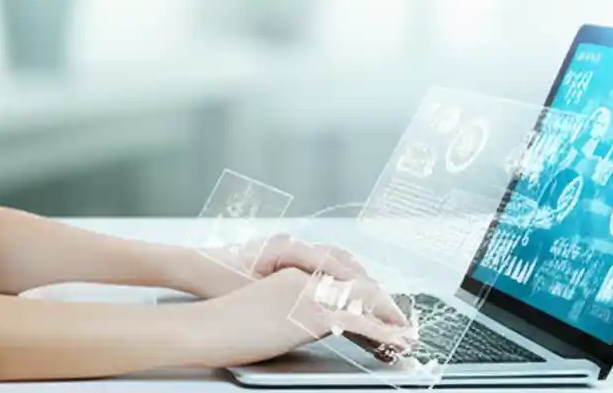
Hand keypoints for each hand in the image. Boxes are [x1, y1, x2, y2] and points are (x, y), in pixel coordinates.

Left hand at [191, 233, 380, 298]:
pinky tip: (351, 297)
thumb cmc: (221, 277)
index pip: (338, 268)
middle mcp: (294, 243)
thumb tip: (329, 305)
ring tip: (377, 306)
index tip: (382, 307)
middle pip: (343, 262)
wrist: (196, 266)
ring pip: (337, 262)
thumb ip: (294, 296)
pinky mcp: (289, 258)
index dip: (364, 289)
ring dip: (358, 283)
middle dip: (369, 288)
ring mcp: (293, 249)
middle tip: (391, 312)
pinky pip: (324, 266)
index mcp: (288, 248)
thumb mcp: (257, 293)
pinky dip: (342, 281)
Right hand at [195, 268, 416, 368]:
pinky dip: (381, 330)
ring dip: (386, 314)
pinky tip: (394, 339)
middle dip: (382, 302)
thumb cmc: (226, 318)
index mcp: (295, 273)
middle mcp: (306, 278)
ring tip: (404, 330)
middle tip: (400, 320)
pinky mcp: (310, 313)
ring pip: (362, 298)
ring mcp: (310, 293)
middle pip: (356, 283)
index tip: (380, 306)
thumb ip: (288, 305)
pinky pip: (357, 320)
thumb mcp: (262, 305)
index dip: (365, 290)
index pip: (341, 276)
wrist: (208, 322)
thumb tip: (307, 320)